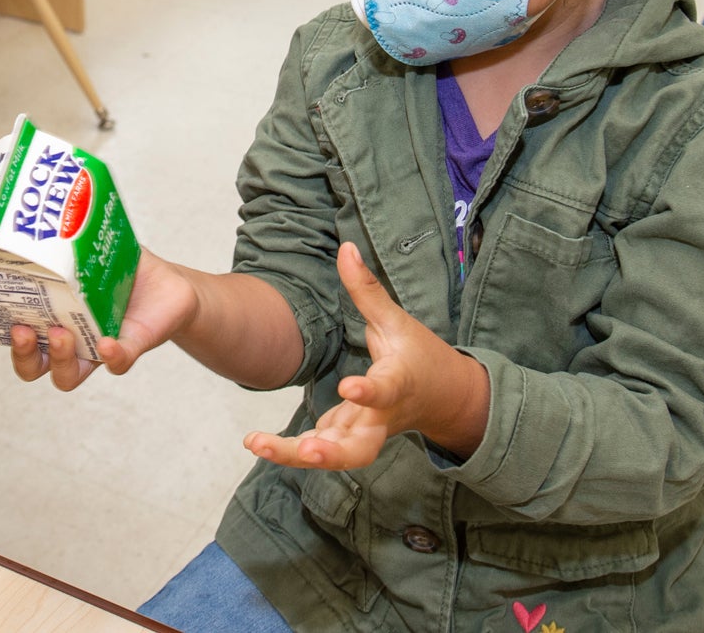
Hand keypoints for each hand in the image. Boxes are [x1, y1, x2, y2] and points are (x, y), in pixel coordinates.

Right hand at [9, 248, 196, 390]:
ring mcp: (97, 349)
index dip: (6, 334)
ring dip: (59, 360)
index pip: (20, 336)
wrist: (170, 287)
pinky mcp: (130, 349)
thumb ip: (74, 236)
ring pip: (68, 375)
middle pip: (33, 366)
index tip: (4, 313)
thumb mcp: (96, 249)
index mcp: (54, 316)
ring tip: (63, 335)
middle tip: (26, 330)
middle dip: (24, 355)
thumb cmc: (124, 271)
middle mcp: (71, 339)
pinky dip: (111, 356)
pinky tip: (107, 343)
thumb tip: (50, 208)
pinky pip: (117, 362)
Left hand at [244, 242, 486, 470]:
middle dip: (330, 452)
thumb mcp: (397, 319)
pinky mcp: (349, 437)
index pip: (386, 390)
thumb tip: (346, 247)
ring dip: (298, 455)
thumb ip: (367, 289)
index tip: (348, 387)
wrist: (444, 400)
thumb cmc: (419, 356)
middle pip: (359, 448)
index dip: (368, 392)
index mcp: (398, 384)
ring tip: (258, 444)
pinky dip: (292, 450)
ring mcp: (364, 432)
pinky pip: (321, 449)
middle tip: (306, 451)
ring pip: (336, 455)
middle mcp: (381, 417)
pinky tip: (258, 443)